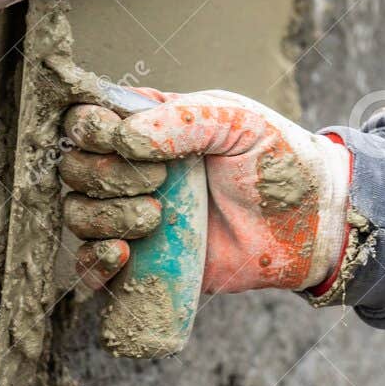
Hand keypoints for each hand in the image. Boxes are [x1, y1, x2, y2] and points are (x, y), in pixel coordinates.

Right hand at [61, 88, 350, 293]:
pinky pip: (88, 266)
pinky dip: (94, 261)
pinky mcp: (140, 261)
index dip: (89, 130)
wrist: (312, 224)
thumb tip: (123, 140)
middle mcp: (128, 170)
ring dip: (105, 217)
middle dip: (105, 176)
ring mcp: (129, 215)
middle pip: (72, 169)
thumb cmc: (278, 161)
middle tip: (158, 182)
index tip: (121, 140)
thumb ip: (182, 119)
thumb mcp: (237, 121)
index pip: (84, 121)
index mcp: (145, 126)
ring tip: (155, 218)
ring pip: (77, 215)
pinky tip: (123, 253)